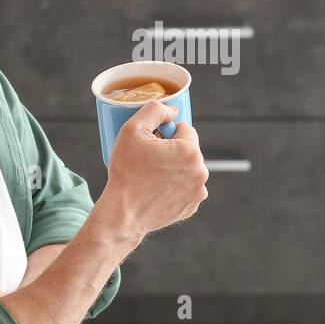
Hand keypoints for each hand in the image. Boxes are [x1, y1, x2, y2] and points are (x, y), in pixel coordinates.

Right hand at [96, 101, 208, 244]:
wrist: (123, 213)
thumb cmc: (126, 172)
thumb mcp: (132, 130)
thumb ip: (154, 110)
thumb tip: (172, 110)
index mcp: (190, 151)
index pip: (185, 129)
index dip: (166, 132)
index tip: (152, 142)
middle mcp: (201, 172)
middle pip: (187, 150)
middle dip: (171, 150)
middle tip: (148, 159)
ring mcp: (198, 192)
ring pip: (187, 169)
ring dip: (174, 168)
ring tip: (151, 175)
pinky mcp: (191, 207)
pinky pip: (185, 188)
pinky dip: (175, 186)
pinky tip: (157, 189)